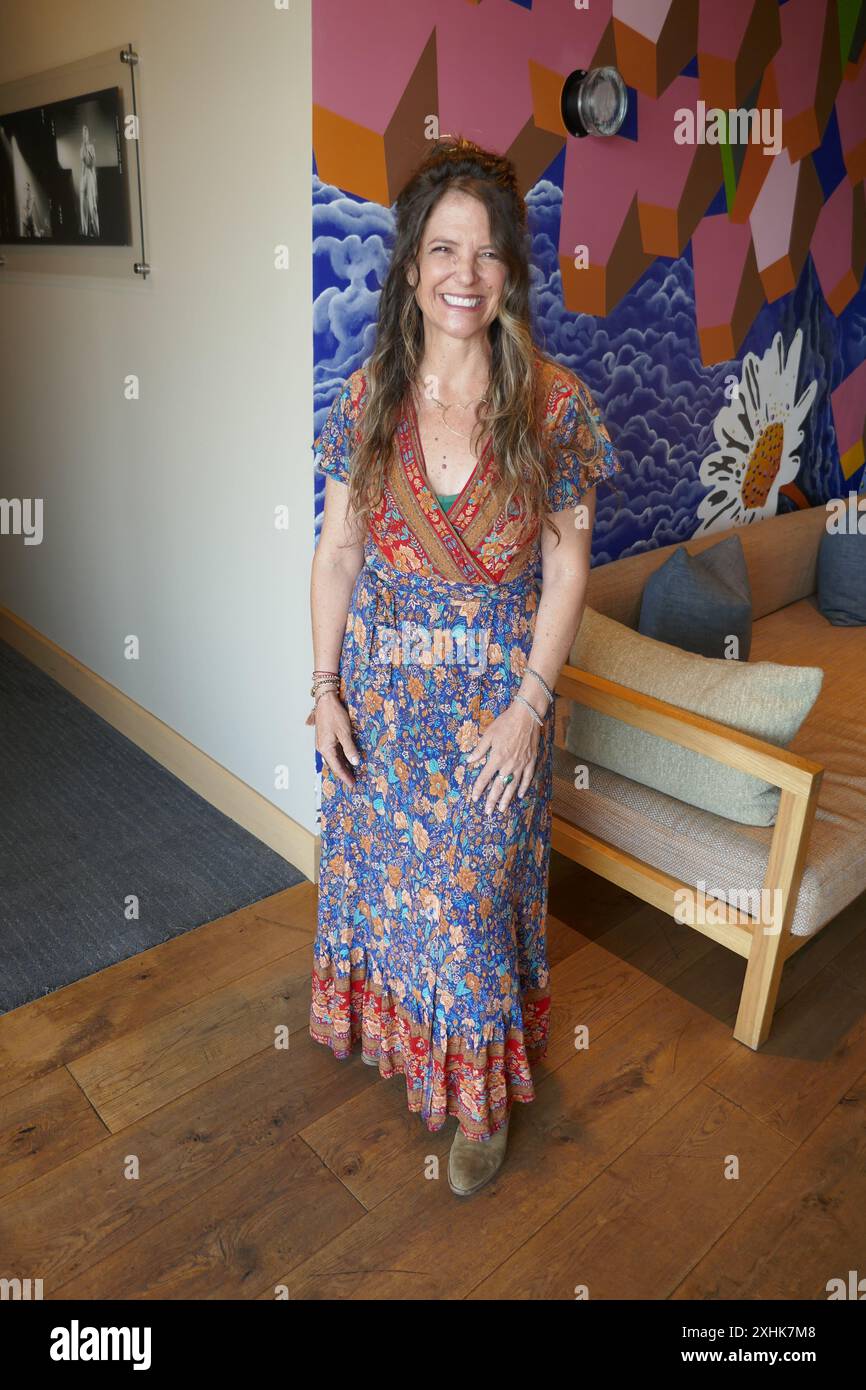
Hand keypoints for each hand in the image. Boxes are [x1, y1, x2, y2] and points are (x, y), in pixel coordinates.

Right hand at [309, 689, 360, 789]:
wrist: (325, 701)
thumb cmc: (334, 715)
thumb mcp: (345, 732)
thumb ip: (350, 748)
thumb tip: (355, 762)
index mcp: (326, 748)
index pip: (336, 767)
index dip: (345, 776)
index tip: (352, 784)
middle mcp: (322, 747)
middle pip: (334, 764)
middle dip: (343, 773)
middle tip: (353, 781)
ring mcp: (323, 742)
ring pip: (333, 758)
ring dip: (342, 765)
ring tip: (351, 772)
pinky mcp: (325, 738)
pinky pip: (333, 751)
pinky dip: (340, 757)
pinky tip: (346, 758)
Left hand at [465, 699, 541, 813]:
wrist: (526, 717)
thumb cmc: (505, 723)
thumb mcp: (489, 735)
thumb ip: (479, 750)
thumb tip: (469, 761)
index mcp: (496, 758)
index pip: (485, 778)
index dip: (478, 788)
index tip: (474, 798)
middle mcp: (508, 765)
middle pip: (498, 786)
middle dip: (492, 800)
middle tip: (488, 811)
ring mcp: (521, 764)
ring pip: (513, 786)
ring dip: (507, 798)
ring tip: (502, 809)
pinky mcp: (530, 761)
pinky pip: (527, 778)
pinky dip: (524, 787)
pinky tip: (520, 795)